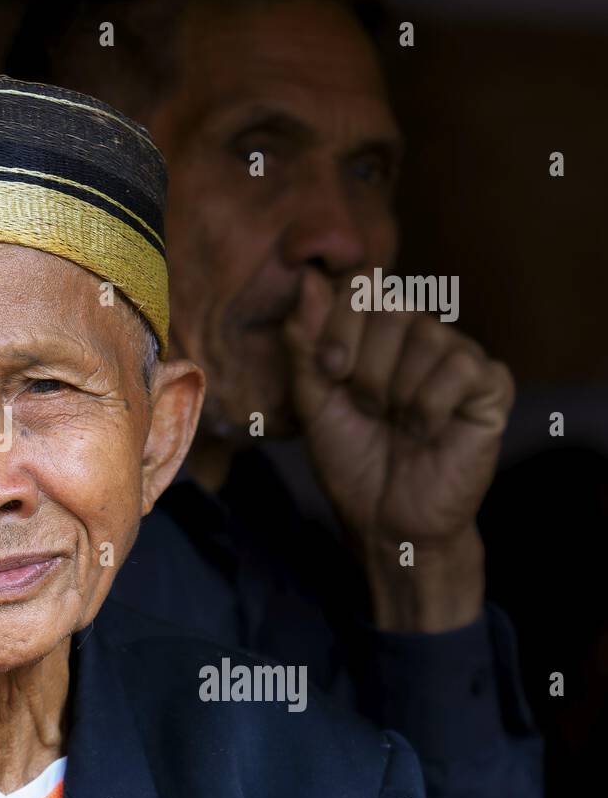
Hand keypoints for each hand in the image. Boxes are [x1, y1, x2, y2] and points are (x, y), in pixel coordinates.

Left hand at [282, 268, 513, 631]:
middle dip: (363, 365)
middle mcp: (421, 336)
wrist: (383, 518)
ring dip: (394, 390)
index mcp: (378, 332)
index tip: (332, 373)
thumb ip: (306, 341)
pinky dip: (429, 406)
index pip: (362, 285)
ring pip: (426, 334)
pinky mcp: (491, 387)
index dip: (339, 327)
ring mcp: (458, 357)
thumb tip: (310, 279)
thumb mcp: (312, 398)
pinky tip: (427, 431)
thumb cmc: (350, 458)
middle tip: (366, 407)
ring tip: (396, 422)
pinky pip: (460, 367)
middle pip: (392, 305)